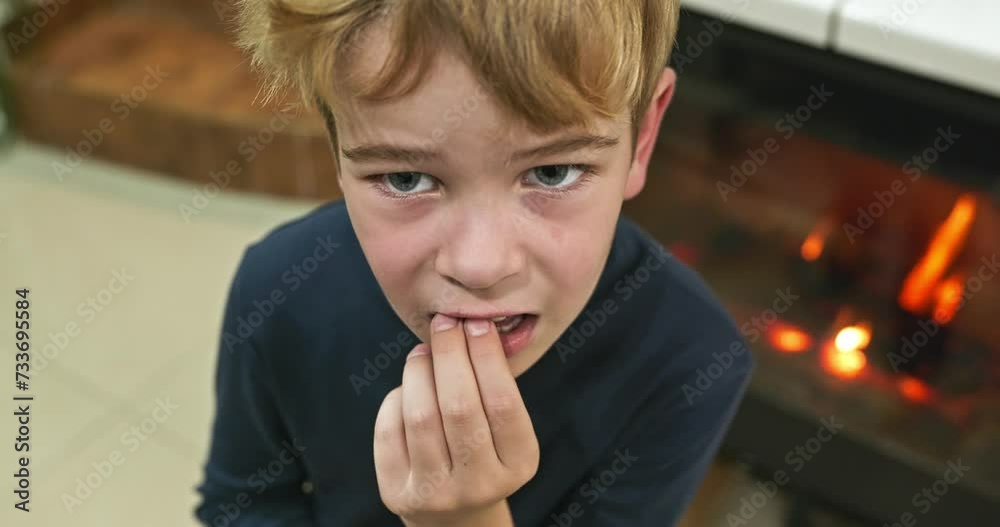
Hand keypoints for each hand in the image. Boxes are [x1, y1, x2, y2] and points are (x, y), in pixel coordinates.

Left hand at [373, 314, 539, 526]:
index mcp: (517, 464)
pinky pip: (390, 430)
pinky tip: (410, 387)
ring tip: (424, 351)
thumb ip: (494, 388)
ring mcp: (435, 493)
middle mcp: (479, 484)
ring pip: (420, 415)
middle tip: (444, 324)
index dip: (486, 357)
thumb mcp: (506, 431)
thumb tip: (471, 325)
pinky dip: (398, 398)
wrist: (456, 515)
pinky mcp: (397, 493)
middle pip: (459, 406)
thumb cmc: (485, 454)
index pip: (502, 401)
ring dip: (419, 370)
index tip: (476, 323)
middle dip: (449, 354)